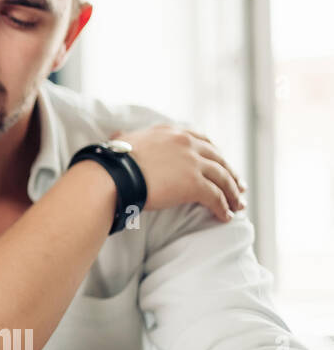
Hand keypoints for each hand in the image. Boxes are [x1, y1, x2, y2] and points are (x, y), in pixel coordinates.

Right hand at [114, 125, 246, 221]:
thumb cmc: (112, 161)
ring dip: (232, 193)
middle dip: (230, 174)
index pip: (202, 140)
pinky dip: (223, 207)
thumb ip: (127, 137)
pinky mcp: (194, 183)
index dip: (214, 153)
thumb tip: (116, 137)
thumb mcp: (123, 140)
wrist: (113, 174)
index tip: (220, 163)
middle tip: (238, 187)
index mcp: (171, 132)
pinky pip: (216, 197)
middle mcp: (186, 143)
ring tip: (237, 205)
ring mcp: (193, 162)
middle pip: (218, 159)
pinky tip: (225, 216)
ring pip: (222, 178)